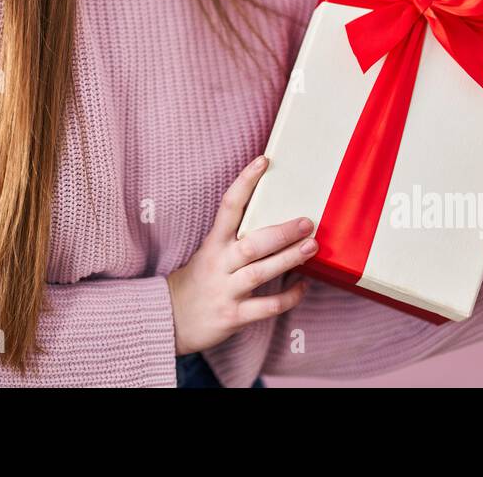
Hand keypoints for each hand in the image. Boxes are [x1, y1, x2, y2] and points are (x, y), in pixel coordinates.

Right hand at [166, 154, 313, 354]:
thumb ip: (235, 240)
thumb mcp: (209, 253)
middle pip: (251, 244)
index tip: (263, 162)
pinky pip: (265, 307)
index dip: (245, 182)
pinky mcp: (233, 316)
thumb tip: (276, 221)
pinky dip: (288, 297)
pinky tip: (302, 286)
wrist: (170, 319)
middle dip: (281, 232)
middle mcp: (218, 264)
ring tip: (312, 247)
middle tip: (307, 221)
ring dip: (288, 259)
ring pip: (260, 272)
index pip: (228, 206)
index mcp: (213, 244)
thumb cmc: (198, 281)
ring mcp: (225, 290)